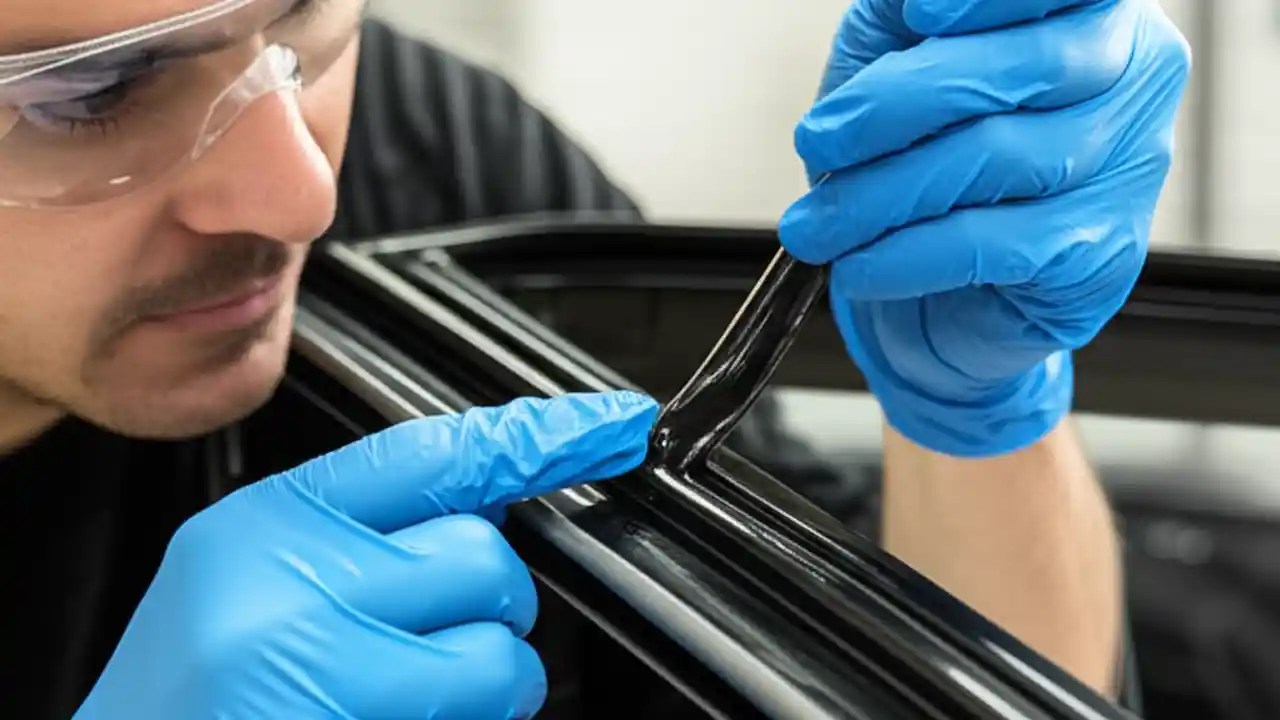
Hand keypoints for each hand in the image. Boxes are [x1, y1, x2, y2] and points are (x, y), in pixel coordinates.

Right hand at [74, 391, 658, 718]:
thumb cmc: (189, 697)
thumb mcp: (247, 578)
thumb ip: (355, 531)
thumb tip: (486, 503)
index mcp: (265, 526)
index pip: (432, 452)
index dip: (537, 434)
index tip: (612, 424)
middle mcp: (291, 587)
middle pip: (482, 555)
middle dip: (488, 598)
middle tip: (426, 631)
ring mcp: (324, 669)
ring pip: (500, 647)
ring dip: (488, 674)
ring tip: (410, 691)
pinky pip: (482, 712)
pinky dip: (473, 719)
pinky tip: (400, 719)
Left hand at [778, 0, 1190, 456]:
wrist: (936, 300)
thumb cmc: (920, 164)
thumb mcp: (892, 62)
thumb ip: (903, 19)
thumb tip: (908, 5)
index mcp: (1090, 13)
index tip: (920, 15)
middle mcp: (1133, 78)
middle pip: (1027, 67)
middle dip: (894, 108)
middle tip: (817, 143)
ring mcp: (1130, 168)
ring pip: (1000, 158)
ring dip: (881, 195)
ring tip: (817, 225)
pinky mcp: (1100, 257)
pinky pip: (991, 245)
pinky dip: (907, 256)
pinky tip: (861, 266)